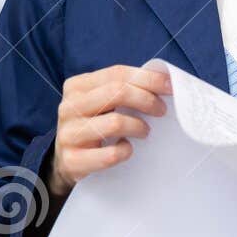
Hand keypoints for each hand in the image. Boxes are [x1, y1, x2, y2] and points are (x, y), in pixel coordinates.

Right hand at [47, 65, 170, 195]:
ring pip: (115, 123)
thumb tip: (163, 81)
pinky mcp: (72, 161)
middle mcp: (68, 107)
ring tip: (144, 131)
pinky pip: (109, 155)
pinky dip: (125, 151)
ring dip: (138, 126)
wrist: (66, 162)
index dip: (148, 78)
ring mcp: (68, 134)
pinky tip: (127, 149)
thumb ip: (123, 89)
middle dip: (147, 99)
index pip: (117, 74)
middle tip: (161, 110)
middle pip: (117, 92)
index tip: (170, 87)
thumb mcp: (101, 103)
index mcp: (76, 86)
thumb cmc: (93, 126)